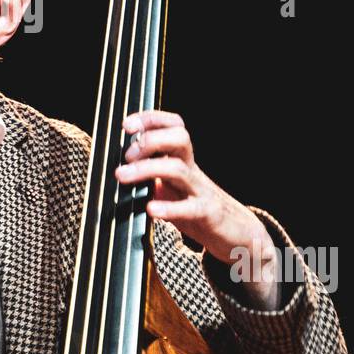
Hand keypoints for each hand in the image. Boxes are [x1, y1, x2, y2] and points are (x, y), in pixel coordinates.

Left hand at [114, 109, 280, 309]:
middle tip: (126, 155)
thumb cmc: (196, 208)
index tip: (126, 125)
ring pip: (179, 169)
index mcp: (183, 161)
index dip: (151, 119)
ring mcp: (201, 190)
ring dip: (147, 169)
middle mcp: (192, 170)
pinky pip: (191, 207)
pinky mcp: (208, 214)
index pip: (173, 126)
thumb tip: (117, 168)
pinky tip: (151, 209)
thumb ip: (151, 176)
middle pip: (180, 138)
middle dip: (150, 140)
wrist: (237, 234)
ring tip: (123, 176)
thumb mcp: (172, 187)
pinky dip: (169, 207)